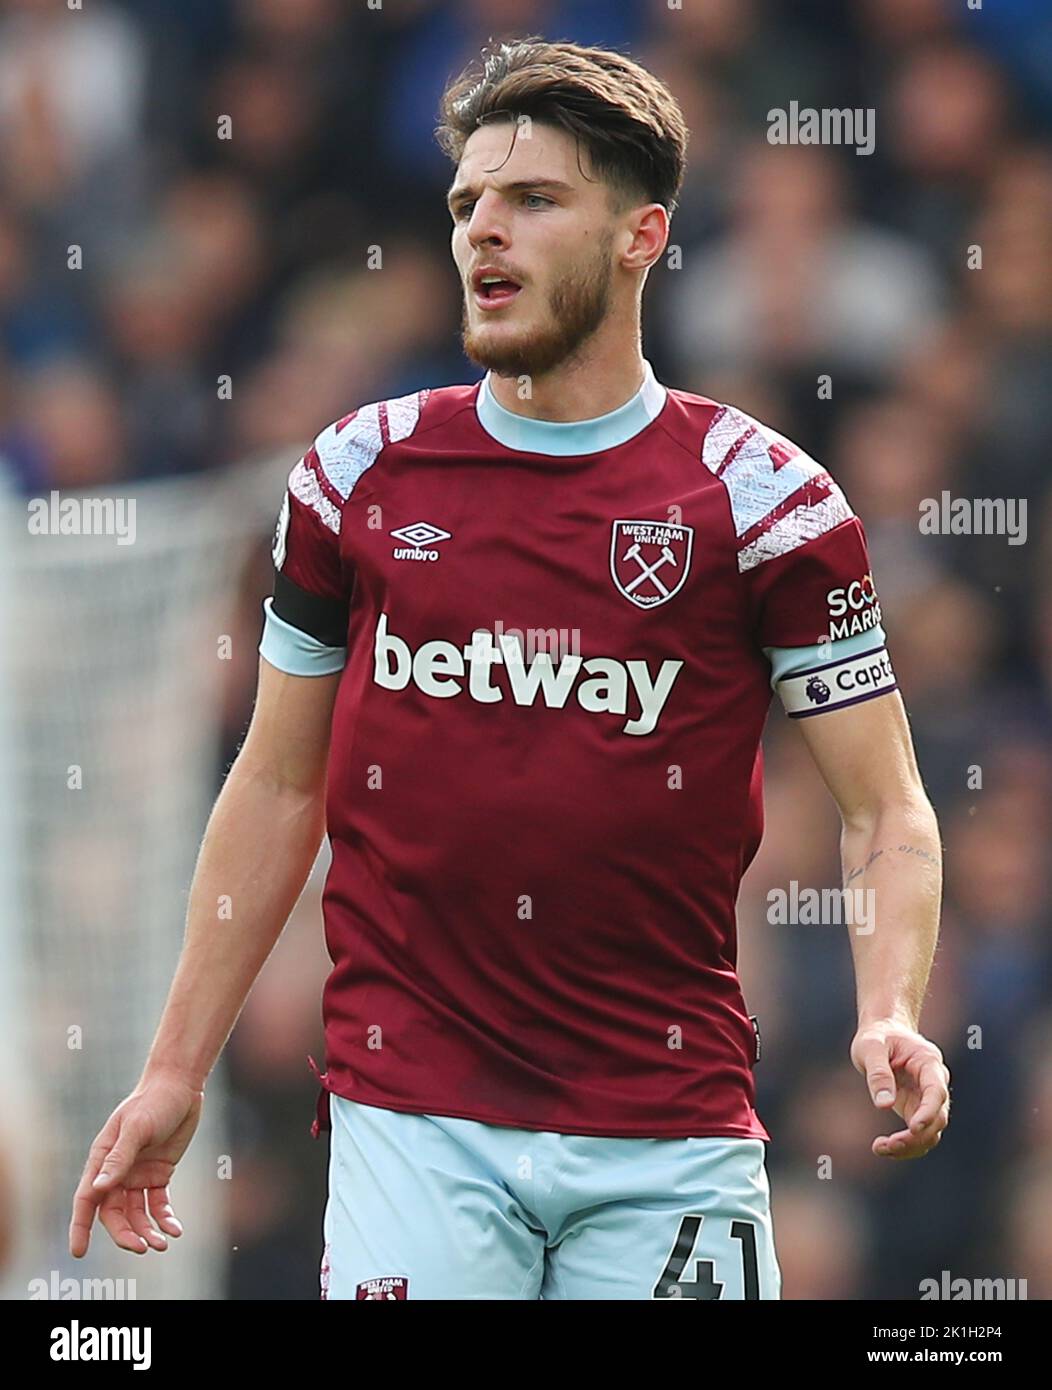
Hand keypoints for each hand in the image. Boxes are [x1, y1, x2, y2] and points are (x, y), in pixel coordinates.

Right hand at [69, 1071, 203, 1256]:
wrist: (180, 1086)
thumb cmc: (153, 1102)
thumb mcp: (137, 1127)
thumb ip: (119, 1158)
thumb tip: (99, 1188)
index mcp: (102, 1159)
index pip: (87, 1199)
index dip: (80, 1226)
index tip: (78, 1251)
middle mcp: (117, 1171)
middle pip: (114, 1213)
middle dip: (125, 1234)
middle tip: (142, 1248)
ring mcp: (138, 1174)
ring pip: (137, 1213)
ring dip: (147, 1230)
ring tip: (162, 1244)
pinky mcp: (159, 1174)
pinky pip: (158, 1203)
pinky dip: (164, 1218)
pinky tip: (175, 1230)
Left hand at [851, 1019, 949, 1159]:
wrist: (883, 1032)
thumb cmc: (877, 1036)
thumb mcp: (870, 1047)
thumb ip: (878, 1073)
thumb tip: (884, 1105)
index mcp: (928, 1062)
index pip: (937, 1091)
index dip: (928, 1111)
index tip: (914, 1128)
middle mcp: (935, 1082)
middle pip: (938, 1117)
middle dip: (917, 1136)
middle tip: (888, 1144)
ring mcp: (928, 1098)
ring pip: (931, 1131)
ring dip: (911, 1146)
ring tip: (880, 1148)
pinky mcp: (917, 1109)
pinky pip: (919, 1134)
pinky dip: (905, 1145)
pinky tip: (883, 1148)